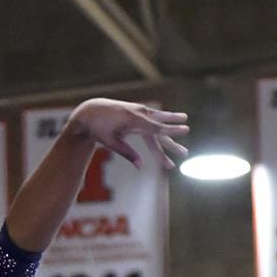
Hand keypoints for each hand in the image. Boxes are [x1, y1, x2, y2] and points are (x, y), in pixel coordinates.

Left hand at [66, 99, 188, 170]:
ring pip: (158, 118)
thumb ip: (127, 153)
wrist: (90, 111)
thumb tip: (140, 166)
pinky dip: (161, 118)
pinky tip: (171, 117)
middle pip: (160, 126)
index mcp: (133, 120)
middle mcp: (139, 113)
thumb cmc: (98, 129)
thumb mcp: (110, 142)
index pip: (157, 128)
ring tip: (185, 119)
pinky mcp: (136, 110)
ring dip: (171, 120)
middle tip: (185, 142)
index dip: (172, 130)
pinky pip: (151, 116)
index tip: (185, 130)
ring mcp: (138, 110)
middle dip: (174, 134)